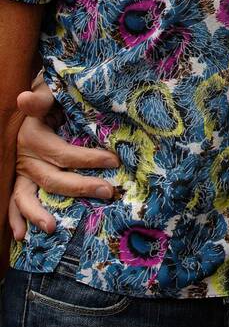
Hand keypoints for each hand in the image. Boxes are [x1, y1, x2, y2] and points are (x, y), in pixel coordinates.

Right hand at [8, 79, 118, 240]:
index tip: (115, 160)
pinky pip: (14, 201)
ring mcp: (20, 171)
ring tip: (52, 228)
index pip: (62, 153)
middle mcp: (24, 156)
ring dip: (37, 212)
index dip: (88, 159)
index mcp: (33, 136)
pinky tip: (20, 235)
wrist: (32, 101)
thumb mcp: (47, 91)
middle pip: (51, 178)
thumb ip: (41, 97)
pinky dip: (15, 218)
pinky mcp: (20, 179)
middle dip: (80, 187)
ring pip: (26, 195)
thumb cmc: (49, 97)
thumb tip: (23, 99)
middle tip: (108, 191)